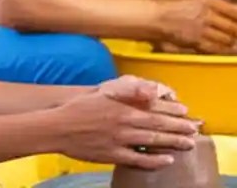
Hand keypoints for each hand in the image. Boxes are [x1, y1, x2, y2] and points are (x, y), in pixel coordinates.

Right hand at [54, 76, 198, 169]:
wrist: (56, 127)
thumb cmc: (77, 108)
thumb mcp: (101, 93)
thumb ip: (126, 91)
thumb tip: (149, 90)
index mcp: (121, 107)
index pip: (154, 109)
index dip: (173, 111)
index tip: (186, 112)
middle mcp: (124, 123)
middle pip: (158, 126)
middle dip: (179, 127)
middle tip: (194, 129)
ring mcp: (119, 140)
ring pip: (153, 141)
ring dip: (173, 143)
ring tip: (188, 144)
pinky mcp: (113, 154)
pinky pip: (139, 159)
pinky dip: (155, 160)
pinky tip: (166, 160)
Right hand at [154, 0, 236, 53]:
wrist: (149, 15)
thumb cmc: (166, 3)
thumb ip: (211, 1)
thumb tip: (230, 7)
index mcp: (205, 0)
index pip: (233, 11)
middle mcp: (205, 14)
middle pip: (233, 27)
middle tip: (236, 32)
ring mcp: (200, 30)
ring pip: (226, 39)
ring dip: (232, 41)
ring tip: (234, 41)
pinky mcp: (194, 42)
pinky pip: (215, 48)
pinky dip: (223, 49)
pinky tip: (226, 49)